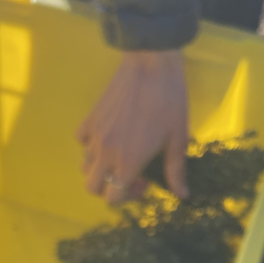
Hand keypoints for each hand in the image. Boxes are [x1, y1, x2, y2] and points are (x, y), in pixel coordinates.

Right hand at [78, 50, 189, 204]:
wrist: (151, 64)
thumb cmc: (170, 102)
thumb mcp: (178, 139)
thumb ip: (175, 170)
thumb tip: (183, 195)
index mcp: (128, 162)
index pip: (113, 198)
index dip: (128, 197)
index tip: (144, 182)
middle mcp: (105, 153)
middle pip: (92, 187)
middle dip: (109, 189)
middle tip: (129, 175)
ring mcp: (94, 135)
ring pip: (84, 167)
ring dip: (99, 169)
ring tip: (118, 158)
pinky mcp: (90, 119)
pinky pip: (81, 141)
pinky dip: (89, 146)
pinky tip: (106, 137)